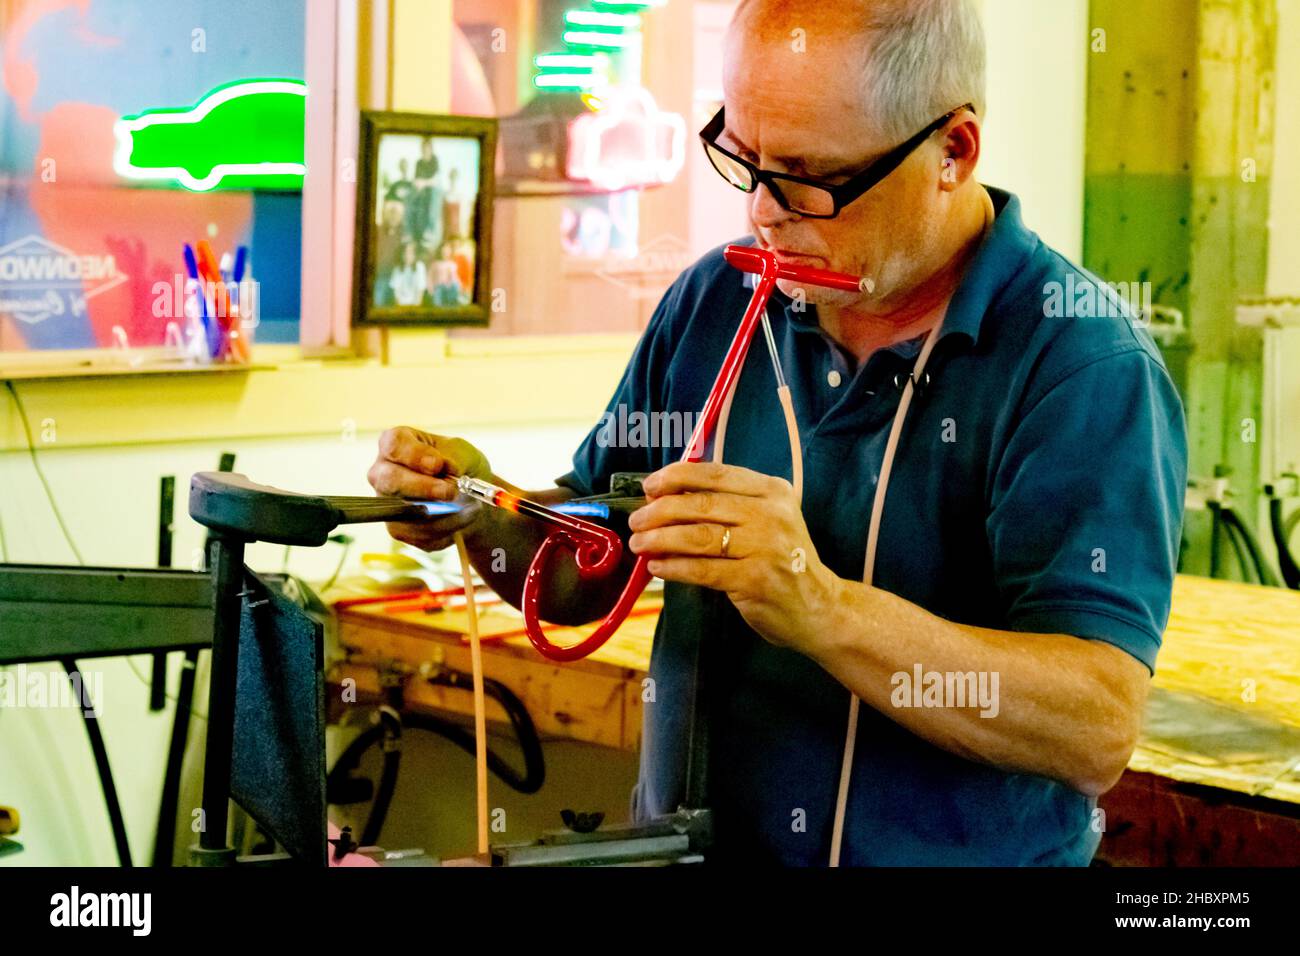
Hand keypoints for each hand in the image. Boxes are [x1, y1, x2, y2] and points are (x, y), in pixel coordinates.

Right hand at [367, 426, 492, 551]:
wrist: (469, 495)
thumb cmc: (459, 464)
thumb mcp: (462, 452)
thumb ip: (453, 458)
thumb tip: (446, 470)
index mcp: (397, 443)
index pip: (393, 445)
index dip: (413, 455)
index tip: (437, 464)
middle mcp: (383, 471)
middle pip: (390, 479)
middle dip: (422, 487)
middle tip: (448, 491)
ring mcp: (387, 501)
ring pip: (405, 510)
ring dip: (442, 510)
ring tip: (467, 504)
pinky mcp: (398, 528)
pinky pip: (418, 532)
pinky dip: (446, 526)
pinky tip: (459, 517)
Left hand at [627, 462, 839, 651]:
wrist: (818, 608)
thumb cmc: (783, 561)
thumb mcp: (767, 520)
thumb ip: (728, 505)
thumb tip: (666, 497)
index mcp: (773, 491)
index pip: (716, 475)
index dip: (677, 477)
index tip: (650, 485)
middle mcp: (770, 514)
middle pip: (701, 505)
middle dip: (660, 511)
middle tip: (636, 520)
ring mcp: (764, 547)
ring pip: (697, 536)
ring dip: (659, 539)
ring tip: (639, 544)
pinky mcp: (753, 580)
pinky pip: (702, 570)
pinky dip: (674, 567)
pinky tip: (657, 567)